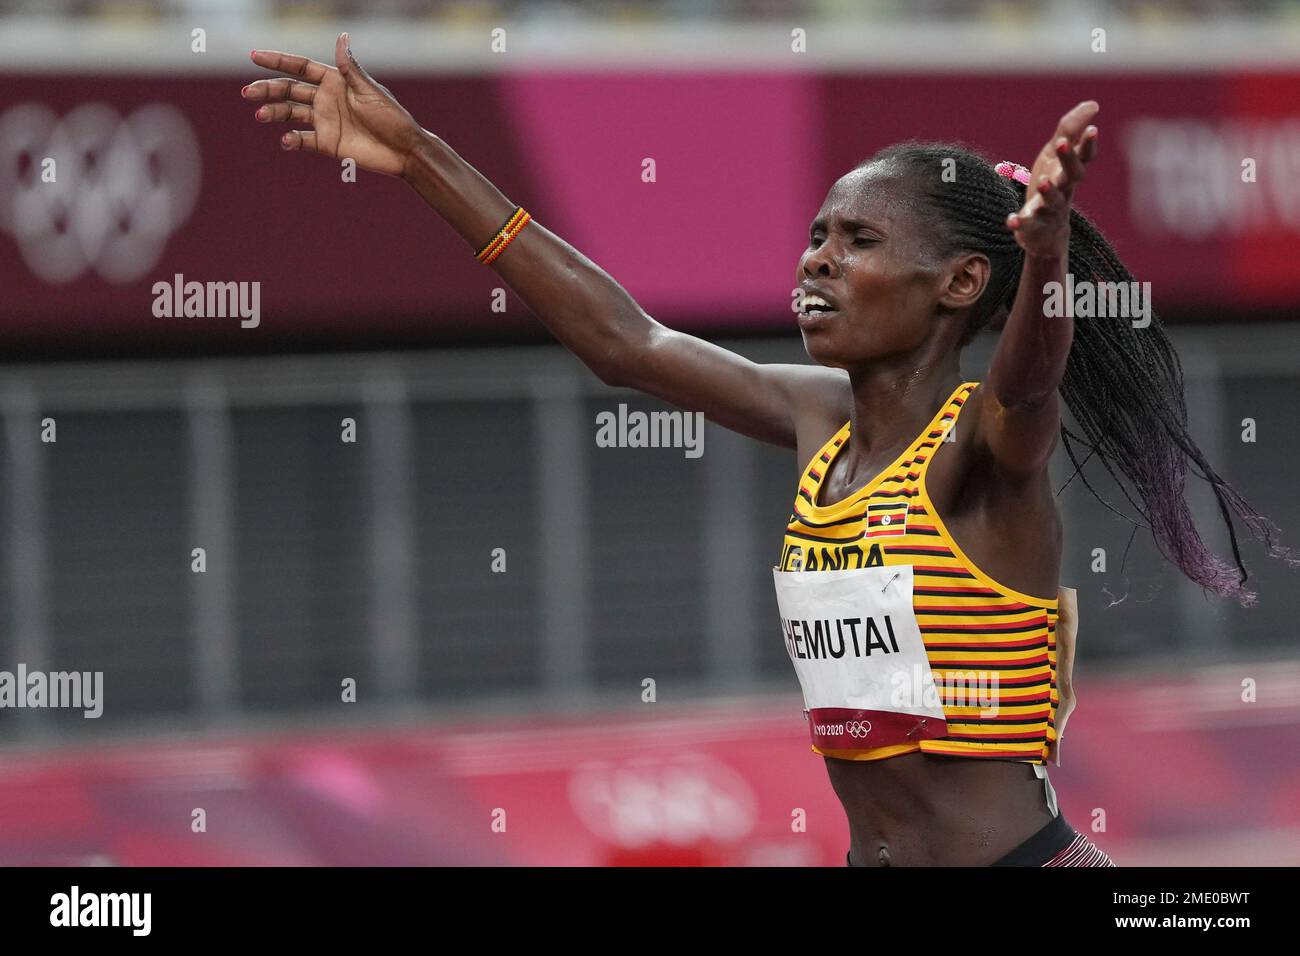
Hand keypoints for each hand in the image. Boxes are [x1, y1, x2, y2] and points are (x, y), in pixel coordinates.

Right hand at [242, 32, 423, 176]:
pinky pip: (303, 140)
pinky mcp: (327, 143)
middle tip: (248, 93)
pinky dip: (292, 140)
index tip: (253, 56)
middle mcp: (326, 99)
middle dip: (267, 89)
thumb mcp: (369, 91)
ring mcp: (325, 121)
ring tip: (260, 115)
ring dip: (273, 113)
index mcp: (335, 81)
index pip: (300, 67)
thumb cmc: (392, 117)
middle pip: (289, 90)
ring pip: (290, 113)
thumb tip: (341, 36)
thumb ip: (349, 68)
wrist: (404, 150)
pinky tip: (286, 140)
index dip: (277, 61)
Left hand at [1007, 101, 1099, 258]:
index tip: (1092, 128)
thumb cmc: (1054, 186)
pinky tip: (1010, 220)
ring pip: (1053, 201)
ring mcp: (1049, 211)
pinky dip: (1019, 223)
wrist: (1047, 233)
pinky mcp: (1033, 227)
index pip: (1084, 158)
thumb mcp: (1056, 157)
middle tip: (1061, 144)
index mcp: (1070, 173)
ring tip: (1043, 181)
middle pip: (1072, 176)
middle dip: (1069, 160)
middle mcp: (1065, 191)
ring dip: (1049, 191)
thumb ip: (1069, 131)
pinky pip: (1027, 226)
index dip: (1088, 145)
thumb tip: (1093, 104)